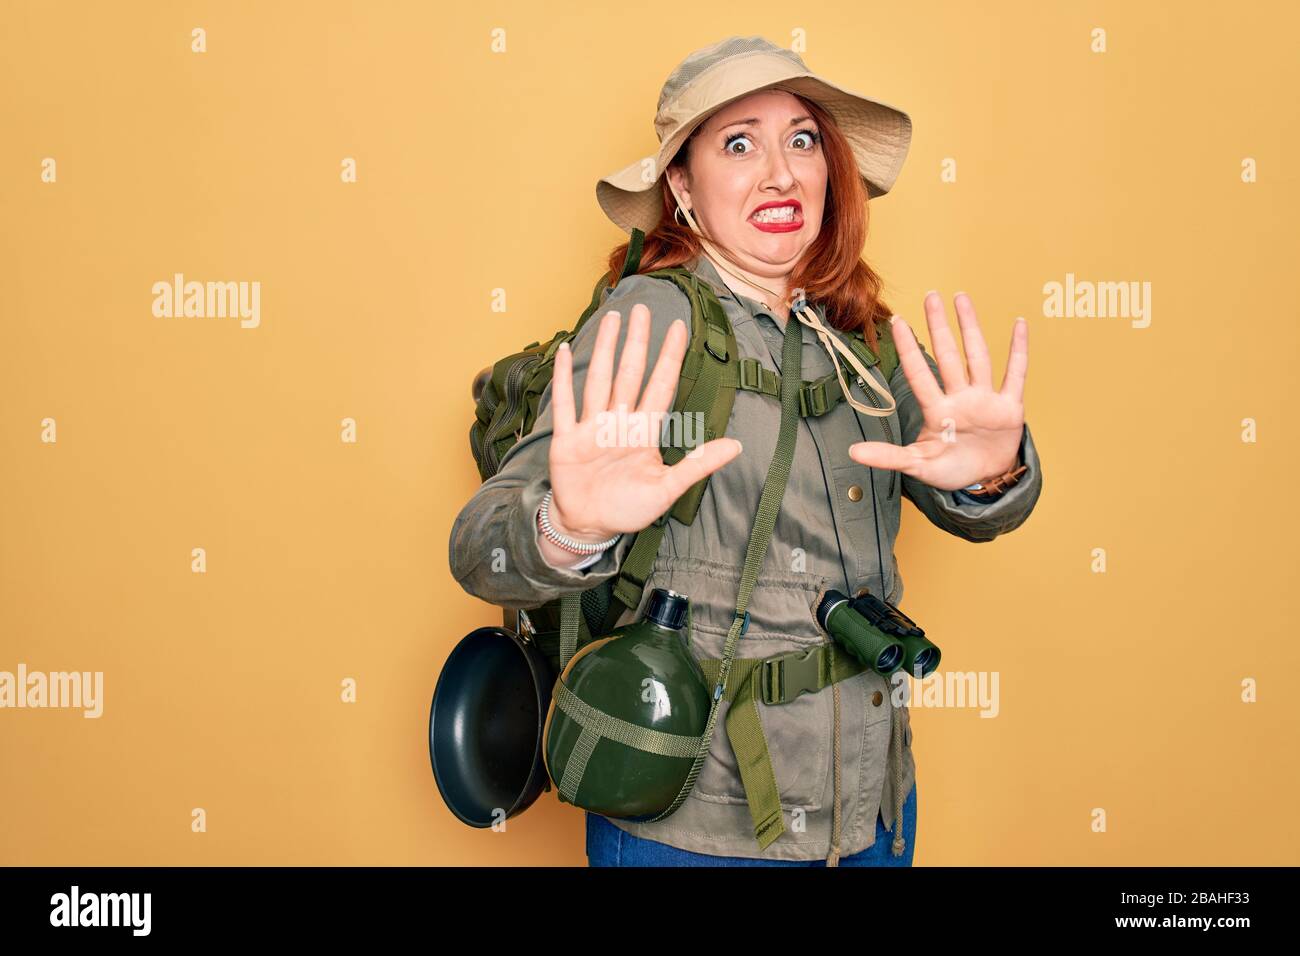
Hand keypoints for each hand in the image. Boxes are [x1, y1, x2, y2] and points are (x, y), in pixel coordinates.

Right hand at [546, 304, 742, 540]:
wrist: (588, 526)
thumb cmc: (627, 508)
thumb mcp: (666, 489)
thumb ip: (697, 466)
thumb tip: (736, 446)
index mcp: (644, 432)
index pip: (660, 385)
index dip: (669, 357)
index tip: (678, 329)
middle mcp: (619, 422)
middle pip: (630, 373)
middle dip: (638, 342)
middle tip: (643, 310)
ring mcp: (591, 427)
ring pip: (599, 379)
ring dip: (604, 349)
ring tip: (611, 320)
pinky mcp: (567, 439)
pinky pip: (564, 403)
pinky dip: (562, 379)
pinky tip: (562, 351)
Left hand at [848, 292, 1027, 491]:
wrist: (985, 482)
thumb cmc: (950, 470)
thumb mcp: (918, 465)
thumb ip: (888, 457)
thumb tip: (853, 452)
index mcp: (937, 411)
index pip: (919, 374)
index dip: (909, 349)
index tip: (897, 322)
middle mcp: (960, 398)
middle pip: (948, 356)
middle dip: (939, 326)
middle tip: (931, 295)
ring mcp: (985, 400)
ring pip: (977, 356)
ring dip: (970, 328)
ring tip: (961, 299)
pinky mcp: (1010, 408)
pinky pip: (1016, 374)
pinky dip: (1019, 351)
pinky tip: (1019, 325)